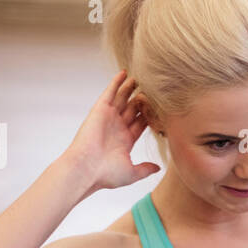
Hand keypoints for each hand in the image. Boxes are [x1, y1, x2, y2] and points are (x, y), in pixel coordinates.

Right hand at [62, 70, 160, 192]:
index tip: (160, 107)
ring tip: (140, 77)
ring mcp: (108, 118)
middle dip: (141, 100)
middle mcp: (117, 128)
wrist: (87, 169)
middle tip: (152, 89)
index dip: (149, 115)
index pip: (140, 123)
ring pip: (122, 99)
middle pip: (132, 109)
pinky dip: (116, 83)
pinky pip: (110, 92)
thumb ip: (145, 169)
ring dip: (130, 88)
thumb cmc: (106, 174)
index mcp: (125, 141)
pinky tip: (124, 73)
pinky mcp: (100, 110)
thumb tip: (158, 168)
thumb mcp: (131, 173)